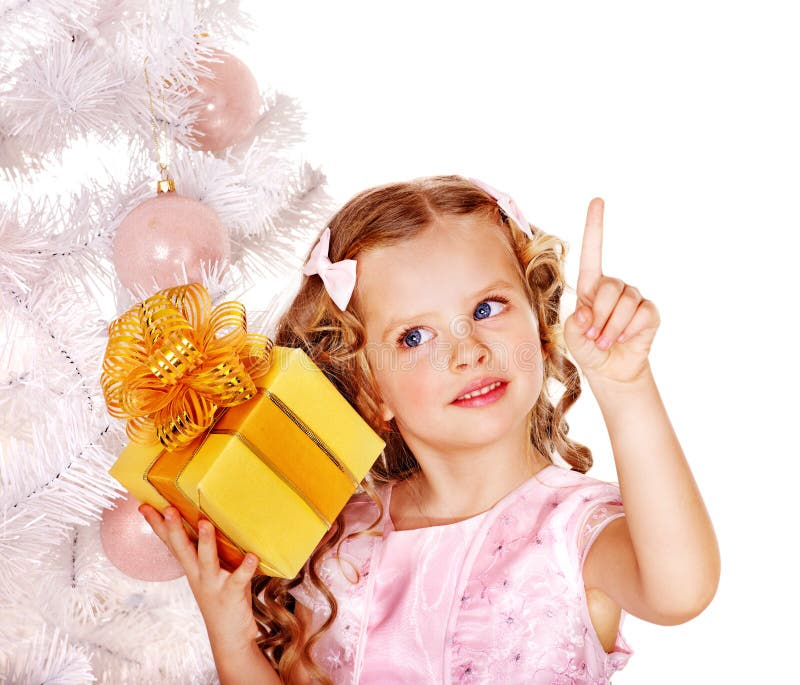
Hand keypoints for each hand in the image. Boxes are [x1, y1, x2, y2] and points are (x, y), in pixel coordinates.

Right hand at [139, 504, 260, 651]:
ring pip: (207, 561)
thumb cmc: (221, 597)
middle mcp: (198, 575)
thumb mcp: (209, 572)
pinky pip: (239, 579)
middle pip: (182, 549)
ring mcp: (214, 584)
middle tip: (167, 509)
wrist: (229, 638)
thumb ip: (207, 551)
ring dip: (205, 542)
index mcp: (192, 568)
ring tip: (205, 524)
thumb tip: (208, 521)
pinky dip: (245, 568)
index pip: (171, 543)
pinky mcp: (232, 593)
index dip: (157, 526)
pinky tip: (252, 557)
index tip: (143, 506)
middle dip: (174, 529)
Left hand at [563, 198, 659, 384]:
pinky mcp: (649, 312)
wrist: (610, 370)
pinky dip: (628, 331)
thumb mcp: (572, 335)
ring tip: (605, 341)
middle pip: (609, 287)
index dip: (595, 226)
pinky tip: (623, 339)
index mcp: (591, 285)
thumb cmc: (588, 348)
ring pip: (625, 303)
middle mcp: (613, 287)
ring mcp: (633, 298)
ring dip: (611, 328)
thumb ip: (575, 322)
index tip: (598, 201)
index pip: (593, 252)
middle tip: (593, 335)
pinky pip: (641, 315)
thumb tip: (589, 313)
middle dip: (599, 316)